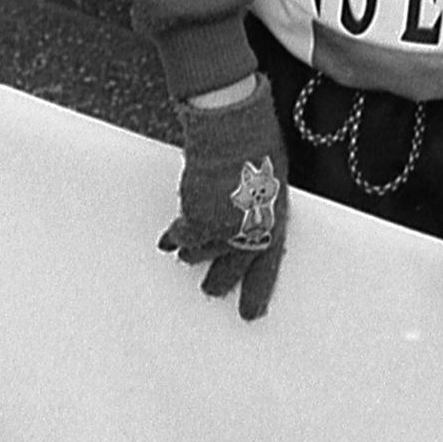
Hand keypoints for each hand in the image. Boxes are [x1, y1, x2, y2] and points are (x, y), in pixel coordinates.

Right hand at [161, 78, 288, 319]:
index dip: (257, 291)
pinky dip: (175, 236)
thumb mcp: (272, 178)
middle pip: (232, 267)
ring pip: (202, 254)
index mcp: (272, 221)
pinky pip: (182, 236)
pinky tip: (170, 239)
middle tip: (211, 290)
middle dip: (220, 280)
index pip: (266, 266)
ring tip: (187, 255)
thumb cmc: (257, 142)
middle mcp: (247, 230)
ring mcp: (221, 225)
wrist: (232, 126)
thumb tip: (251, 218)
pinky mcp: (196, 215)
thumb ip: (261, 206)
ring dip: (194, 256)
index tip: (250, 315)